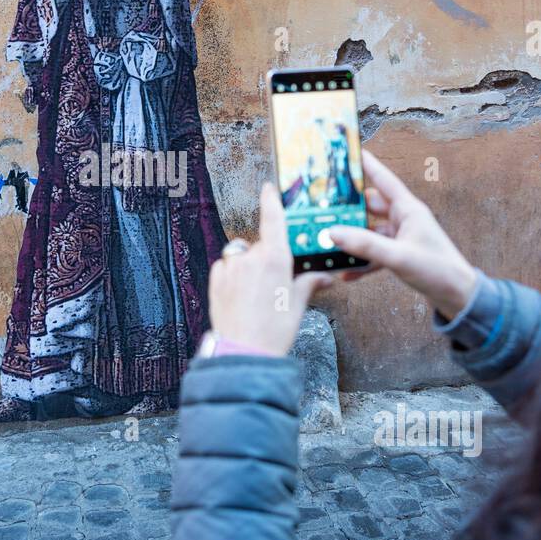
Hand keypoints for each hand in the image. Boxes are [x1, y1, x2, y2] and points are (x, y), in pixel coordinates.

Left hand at [207, 183, 333, 356]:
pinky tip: (242, 294)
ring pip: (242, 256)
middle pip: (261, 245)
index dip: (271, 200)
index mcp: (274, 258)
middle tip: (276, 282)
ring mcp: (230, 267)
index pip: (272, 219)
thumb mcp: (297, 305)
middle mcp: (250, 257)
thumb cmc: (274, 330)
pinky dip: (234, 274)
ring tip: (257, 293)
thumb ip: (308, 284)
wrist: (244, 351)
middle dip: (268, 258)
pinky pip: (226, 267)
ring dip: (249, 266)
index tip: (268, 188)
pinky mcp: (215, 279)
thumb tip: (325, 277)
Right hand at [327, 150, 477, 319]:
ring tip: (329, 240)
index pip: (383, 179)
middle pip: (370, 206)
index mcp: (408, 210)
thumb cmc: (438, 270)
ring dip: (352, 238)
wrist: (457, 296)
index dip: (366, 165)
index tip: (349, 152)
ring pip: (368, 231)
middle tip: (324, 205)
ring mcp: (400, 237)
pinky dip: (360, 260)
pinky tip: (345, 271)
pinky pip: (373, 252)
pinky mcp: (398, 254)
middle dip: (348, 207)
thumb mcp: (398, 256)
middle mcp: (403, 219)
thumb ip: (365, 245)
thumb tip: (333, 233)